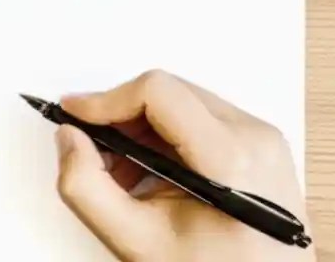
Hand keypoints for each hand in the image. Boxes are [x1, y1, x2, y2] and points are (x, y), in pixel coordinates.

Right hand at [54, 70, 315, 261]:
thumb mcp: (139, 243)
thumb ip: (89, 188)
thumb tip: (69, 140)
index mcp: (231, 157)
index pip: (159, 92)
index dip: (107, 99)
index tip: (75, 114)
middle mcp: (256, 137)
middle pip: (172, 93)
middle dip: (123, 118)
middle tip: (93, 153)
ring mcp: (265, 140)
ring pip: (187, 104)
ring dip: (144, 131)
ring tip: (123, 178)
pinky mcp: (263, 147)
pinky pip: (207, 122)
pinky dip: (170, 140)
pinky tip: (153, 178)